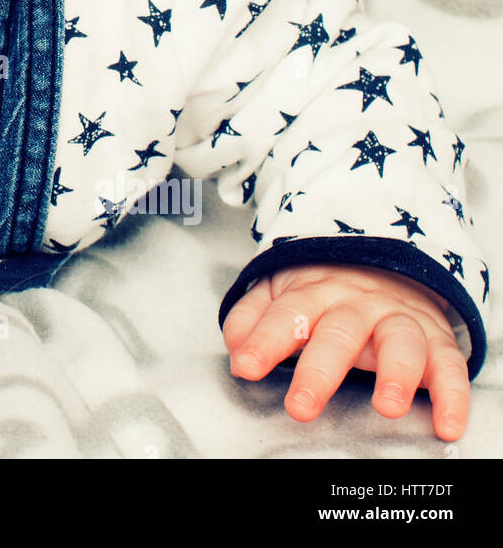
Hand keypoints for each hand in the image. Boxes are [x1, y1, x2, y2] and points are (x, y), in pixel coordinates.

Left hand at [222, 263, 468, 440]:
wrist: (385, 263)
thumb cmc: (326, 290)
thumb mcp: (281, 291)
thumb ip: (252, 317)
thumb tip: (234, 345)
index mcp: (315, 292)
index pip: (287, 315)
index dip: (265, 341)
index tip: (246, 367)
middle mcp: (358, 305)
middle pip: (339, 334)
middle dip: (320, 371)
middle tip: (301, 405)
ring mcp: (399, 321)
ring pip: (399, 343)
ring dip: (396, 374)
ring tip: (386, 405)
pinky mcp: (436, 341)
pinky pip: (449, 366)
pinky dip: (451, 396)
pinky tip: (444, 422)